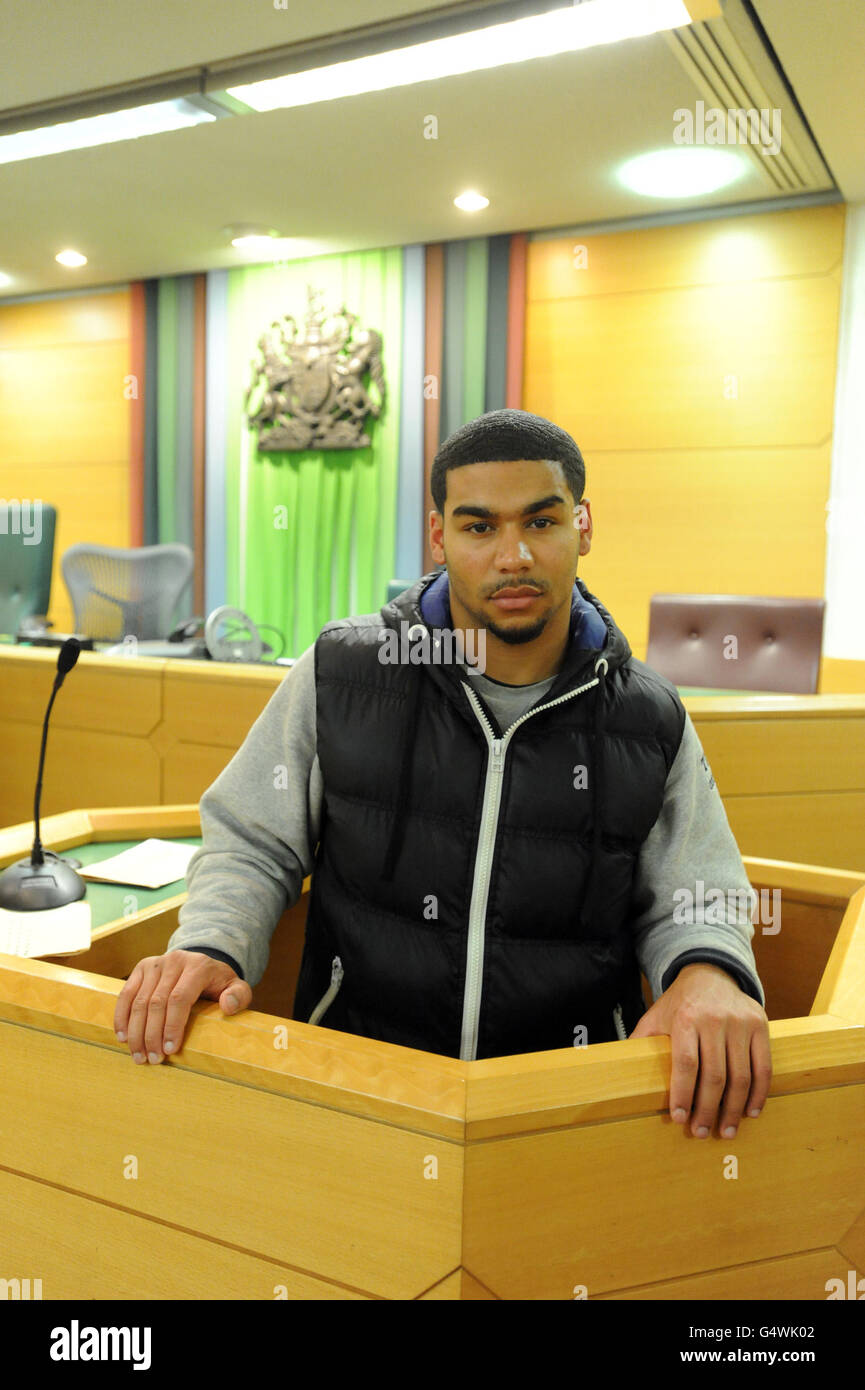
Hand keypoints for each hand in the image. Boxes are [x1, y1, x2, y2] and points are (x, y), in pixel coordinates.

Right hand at [113, 950, 252, 1063]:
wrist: (201, 963)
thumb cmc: (219, 983)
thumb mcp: (237, 987)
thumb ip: (239, 996)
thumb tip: (227, 1006)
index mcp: (198, 966)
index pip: (180, 998)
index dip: (173, 1026)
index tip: (170, 1050)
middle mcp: (175, 961)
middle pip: (156, 1002)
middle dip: (152, 1035)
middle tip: (153, 1060)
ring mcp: (155, 963)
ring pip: (139, 1001)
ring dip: (136, 1031)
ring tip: (138, 1056)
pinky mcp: (141, 968)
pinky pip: (126, 994)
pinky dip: (122, 1017)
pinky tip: (123, 1037)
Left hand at [628, 963, 770, 1138]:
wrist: (711, 974)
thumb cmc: (680, 1003)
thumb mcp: (656, 1016)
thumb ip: (640, 1042)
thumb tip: (617, 1071)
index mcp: (685, 1018)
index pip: (686, 1064)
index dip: (683, 1094)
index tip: (680, 1119)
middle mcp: (715, 1020)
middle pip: (714, 1075)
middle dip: (708, 1110)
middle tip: (702, 1133)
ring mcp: (741, 1023)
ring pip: (741, 1076)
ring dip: (734, 1110)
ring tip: (726, 1131)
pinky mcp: (761, 1026)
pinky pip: (763, 1067)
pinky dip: (758, 1094)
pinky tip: (749, 1112)